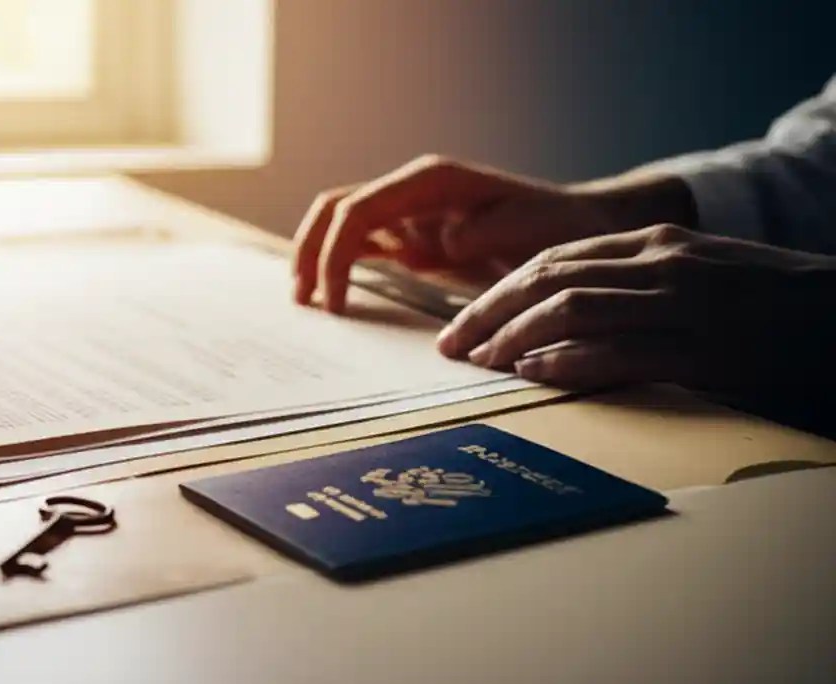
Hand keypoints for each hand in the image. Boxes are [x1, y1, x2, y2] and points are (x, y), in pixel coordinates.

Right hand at [291, 155, 693, 312]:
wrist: (579, 229)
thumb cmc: (557, 226)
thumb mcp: (526, 229)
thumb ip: (481, 232)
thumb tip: (439, 241)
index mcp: (431, 181)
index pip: (359, 208)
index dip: (336, 253)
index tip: (337, 302)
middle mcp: (411, 192)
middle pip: (336, 208)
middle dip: (310, 250)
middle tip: (303, 300)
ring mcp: (409, 214)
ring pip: (341, 225)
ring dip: (316, 257)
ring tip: (305, 302)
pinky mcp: (413, 240)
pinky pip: (362, 247)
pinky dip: (340, 268)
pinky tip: (332, 299)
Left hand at [436, 224, 835, 390]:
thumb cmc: (772, 304)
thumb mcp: (699, 275)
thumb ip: (636, 285)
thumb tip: (564, 317)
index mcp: (656, 245)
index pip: (552, 260)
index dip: (496, 292)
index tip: (461, 325)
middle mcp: (662, 264)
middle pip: (547, 278)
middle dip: (487, 312)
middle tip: (449, 347)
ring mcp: (684, 304)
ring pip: (573, 307)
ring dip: (514, 336)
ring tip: (479, 362)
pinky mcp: (706, 350)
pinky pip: (620, 350)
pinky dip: (568, 361)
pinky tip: (532, 374)